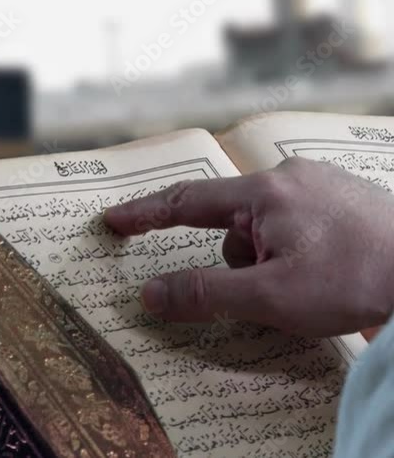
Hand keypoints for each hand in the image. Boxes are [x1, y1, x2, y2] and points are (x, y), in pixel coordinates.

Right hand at [104, 157, 393, 336]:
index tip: (113, 220)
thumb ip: (204, 294)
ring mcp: (322, 184)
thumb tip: (149, 295)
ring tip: (316, 287)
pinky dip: (297, 252)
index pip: (187, 201)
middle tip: (272, 292)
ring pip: (267, 228)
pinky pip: (297, 224)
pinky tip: (328, 273)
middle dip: (241, 263)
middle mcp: (291, 176)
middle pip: (233, 223)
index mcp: (266, 192)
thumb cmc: (358, 279)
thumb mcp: (271, 296)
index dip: (146, 213)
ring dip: (272, 262)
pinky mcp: (346, 198)